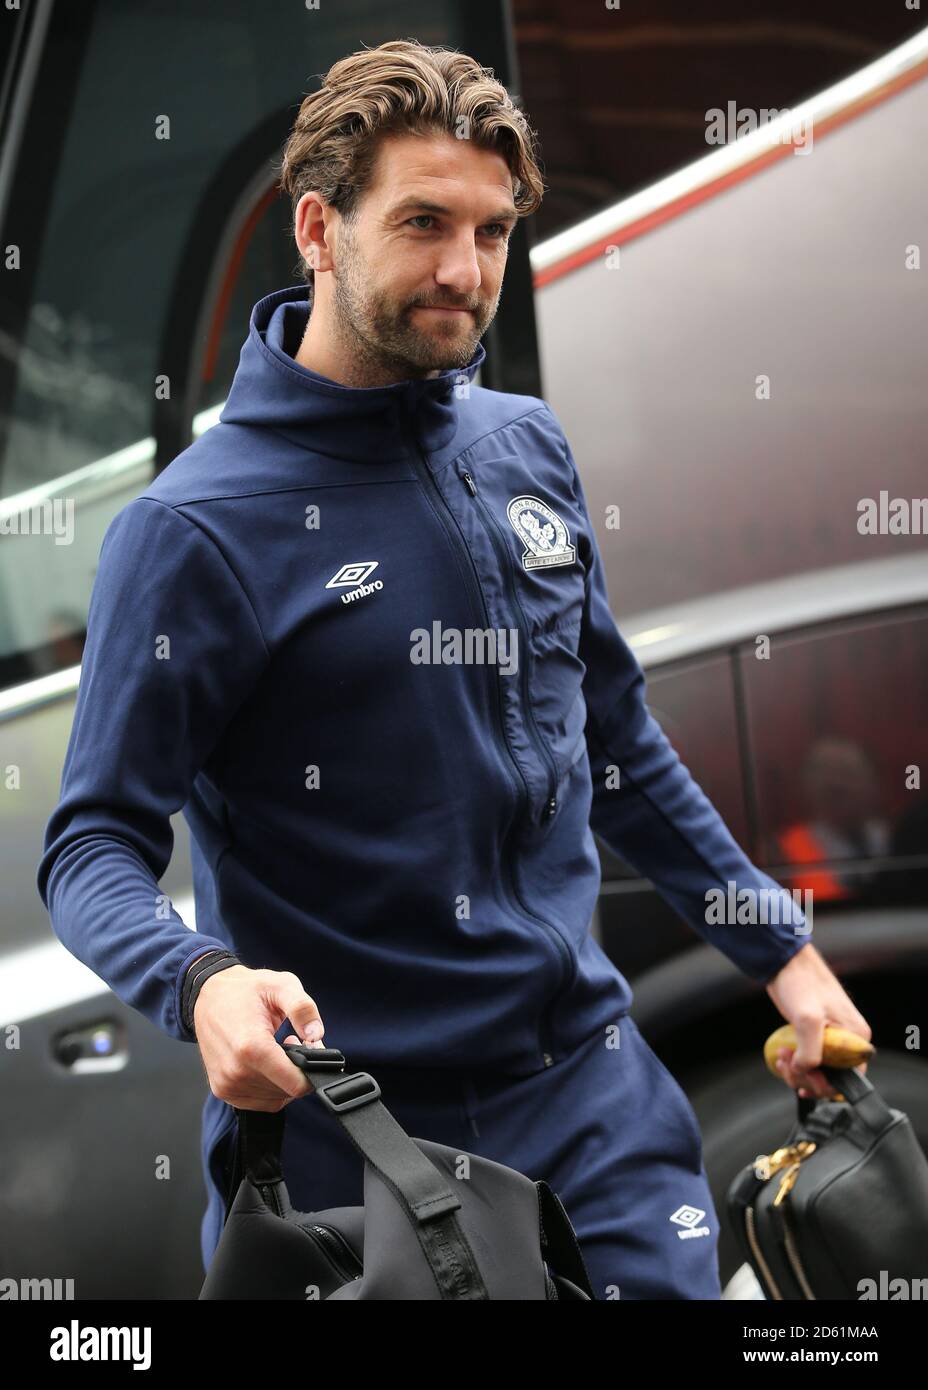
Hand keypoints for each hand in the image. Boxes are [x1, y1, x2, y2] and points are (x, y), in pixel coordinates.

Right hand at [193, 964, 326, 1110]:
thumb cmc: (244, 990)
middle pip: (287, 1091)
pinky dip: (269, 1086)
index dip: (312, 1071)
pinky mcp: (222, 1090)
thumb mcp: (280, 985)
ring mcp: (227, 1084)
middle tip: (290, 1042)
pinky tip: (265, 1063)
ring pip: (274, 1098)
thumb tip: (316, 1035)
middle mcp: (236, 1071)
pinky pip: (259, 1101)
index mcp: (252, 1047)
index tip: (310, 1051)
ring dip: (282, 1079)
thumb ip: (303, 1008)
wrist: (206, 997)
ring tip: (276, 1050)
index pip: (296, 1084)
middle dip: (297, 1071)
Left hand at [765, 943, 871, 1098]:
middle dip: (806, 1077)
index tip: (802, 1075)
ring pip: (819, 1071)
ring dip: (797, 1071)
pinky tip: (783, 1057)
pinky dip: (795, 1064)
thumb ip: (810, 1053)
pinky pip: (810, 1060)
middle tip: (787, 1064)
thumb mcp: (807, 1020)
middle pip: (832, 1078)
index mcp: (856, 1038)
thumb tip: (804, 1072)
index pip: (848, 1079)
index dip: (824, 1084)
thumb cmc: (800, 983)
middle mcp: (849, 1040)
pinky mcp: (817, 1034)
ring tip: (782, 1058)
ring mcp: (833, 1038)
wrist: (785, 963)